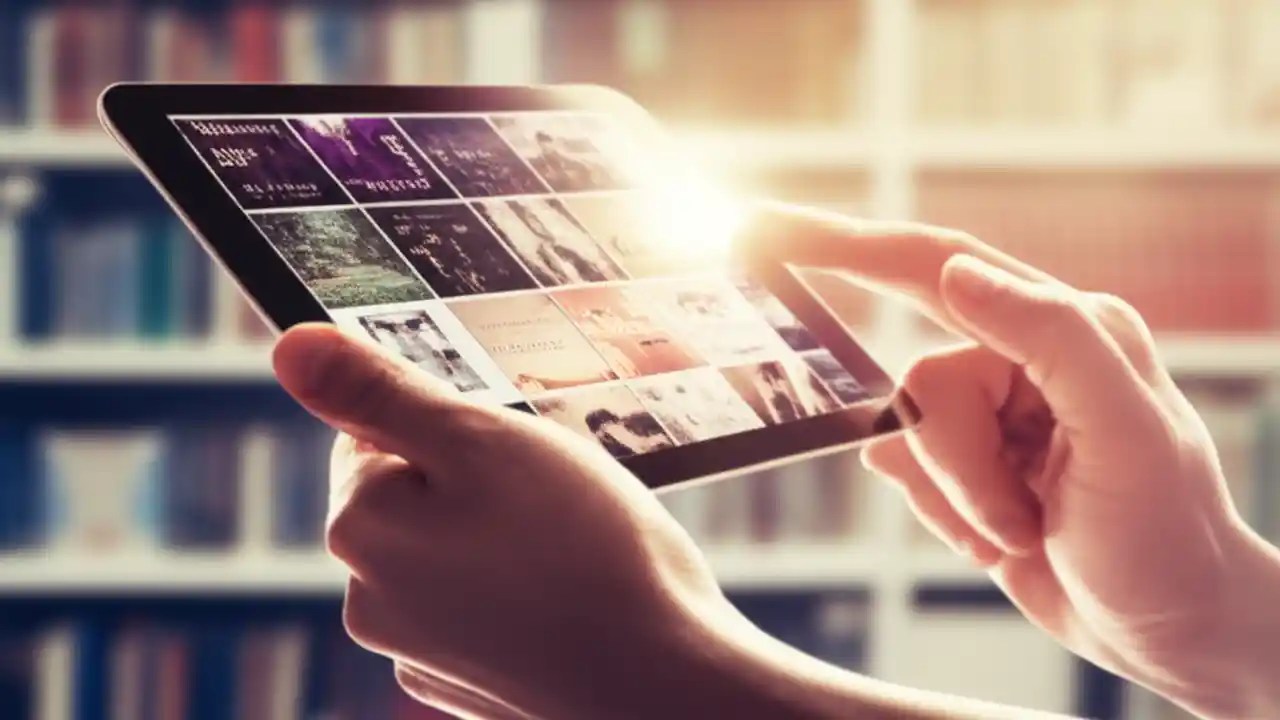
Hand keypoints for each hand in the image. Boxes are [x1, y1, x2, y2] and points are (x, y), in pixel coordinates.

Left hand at [271, 326, 858, 718]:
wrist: (663, 684)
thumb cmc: (582, 549)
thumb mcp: (479, 440)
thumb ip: (381, 392)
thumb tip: (293, 347)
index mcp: (361, 525)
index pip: (373, 436)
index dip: (449, 427)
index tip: (509, 448)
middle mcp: (369, 599)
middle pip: (414, 501)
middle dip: (477, 486)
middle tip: (552, 498)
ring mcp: (418, 654)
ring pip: (454, 558)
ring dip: (501, 543)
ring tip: (571, 552)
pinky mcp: (468, 689)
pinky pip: (482, 615)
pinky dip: (518, 600)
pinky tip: (571, 601)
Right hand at [739, 205, 1279, 718]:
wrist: (1169, 627)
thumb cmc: (1168, 533)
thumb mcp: (1128, 430)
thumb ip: (1050, 335)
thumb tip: (959, 271)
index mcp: (1063, 326)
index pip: (936, 265)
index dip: (846, 243)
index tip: (763, 227)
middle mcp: (1017, 356)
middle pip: (918, 384)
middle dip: (963, 466)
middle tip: (1025, 514)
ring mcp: (985, 415)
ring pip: (905, 439)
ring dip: (962, 500)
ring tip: (1029, 527)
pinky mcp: (960, 463)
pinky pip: (902, 476)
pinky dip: (946, 516)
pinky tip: (1005, 534)